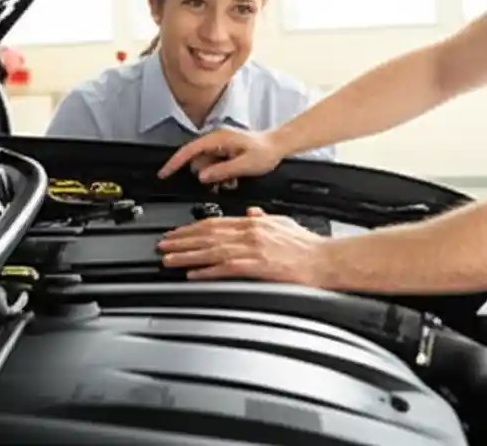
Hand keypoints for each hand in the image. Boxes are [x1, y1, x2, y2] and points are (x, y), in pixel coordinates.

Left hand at [156, 207, 330, 285]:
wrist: (323, 259)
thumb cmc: (307, 245)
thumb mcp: (283, 222)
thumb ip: (264, 217)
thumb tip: (251, 212)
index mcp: (253, 222)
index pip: (215, 223)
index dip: (192, 228)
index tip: (177, 233)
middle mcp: (249, 233)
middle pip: (207, 235)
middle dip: (182, 240)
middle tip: (163, 245)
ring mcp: (252, 250)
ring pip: (211, 250)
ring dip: (187, 255)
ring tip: (169, 259)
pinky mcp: (257, 267)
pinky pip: (226, 269)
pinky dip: (207, 271)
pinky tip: (193, 274)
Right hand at [158, 128, 284, 183]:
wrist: (278, 146)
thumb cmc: (265, 151)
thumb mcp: (245, 165)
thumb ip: (222, 171)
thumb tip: (202, 177)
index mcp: (218, 138)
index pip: (189, 150)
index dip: (174, 163)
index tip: (164, 174)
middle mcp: (216, 140)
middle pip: (198, 162)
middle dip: (207, 175)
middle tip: (225, 181)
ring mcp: (220, 145)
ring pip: (206, 166)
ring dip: (216, 177)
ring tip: (233, 179)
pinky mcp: (224, 151)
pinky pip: (215, 166)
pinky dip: (221, 174)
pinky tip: (234, 177)